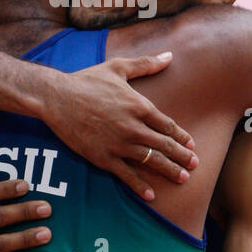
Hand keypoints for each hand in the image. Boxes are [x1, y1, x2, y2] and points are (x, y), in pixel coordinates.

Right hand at [51, 53, 196, 200]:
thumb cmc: (87, 80)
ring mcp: (119, 144)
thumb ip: (146, 64)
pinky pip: (127, 175)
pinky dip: (140, 186)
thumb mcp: (118, 67)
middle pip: (165, 145)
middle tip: (195, 164)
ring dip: (170, 171)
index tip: (191, 144)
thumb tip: (169, 56)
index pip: (168, 125)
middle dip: (182, 156)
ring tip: (183, 178)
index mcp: (140, 106)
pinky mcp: (103, 157)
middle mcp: (134, 127)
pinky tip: (151, 195)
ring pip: (151, 161)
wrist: (57, 98)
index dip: (181, 136)